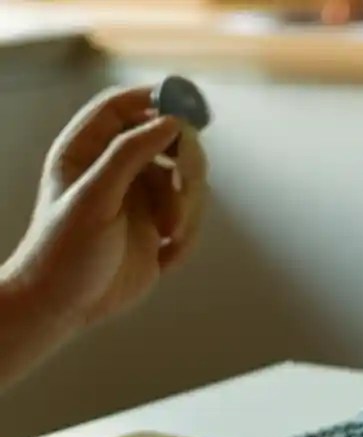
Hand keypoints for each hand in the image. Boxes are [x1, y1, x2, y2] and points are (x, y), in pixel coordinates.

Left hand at [1, 84, 207, 329]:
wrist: (65, 307)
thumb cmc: (64, 250)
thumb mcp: (94, 197)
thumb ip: (130, 154)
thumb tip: (170, 122)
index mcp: (87, 152)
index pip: (123, 107)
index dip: (156, 99)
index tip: (188, 107)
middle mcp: (117, 169)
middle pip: (169, 139)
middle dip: (186, 160)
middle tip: (187, 180)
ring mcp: (141, 197)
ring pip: (188, 180)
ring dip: (189, 206)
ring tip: (170, 233)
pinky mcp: (160, 227)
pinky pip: (193, 215)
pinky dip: (189, 234)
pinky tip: (167, 256)